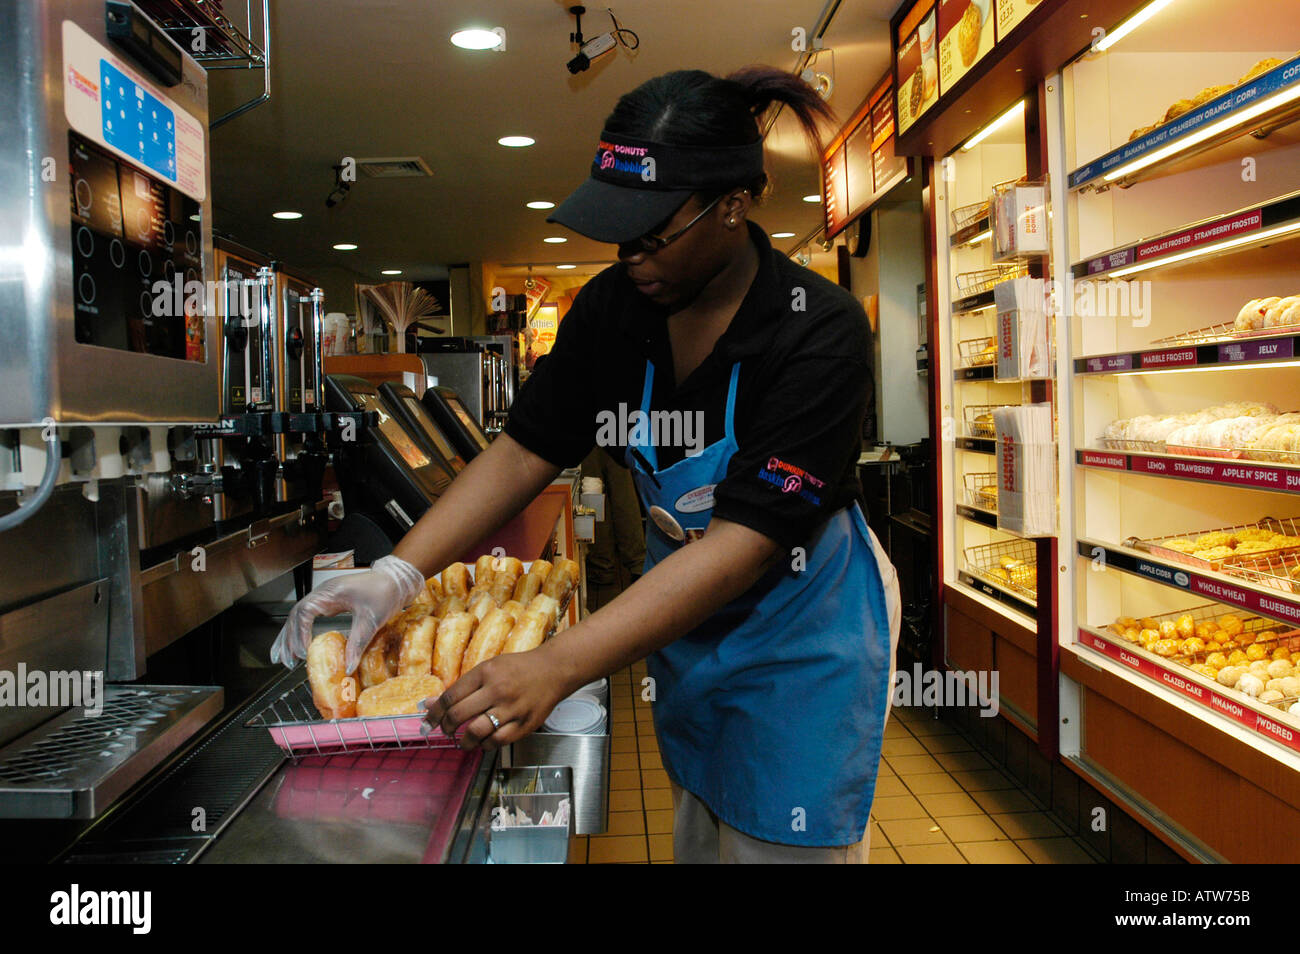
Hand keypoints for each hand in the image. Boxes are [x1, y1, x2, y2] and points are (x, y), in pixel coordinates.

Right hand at [270, 555, 425, 671]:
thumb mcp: (371, 619)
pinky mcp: (330, 604)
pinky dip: (298, 632)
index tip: (302, 652)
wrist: (396, 580)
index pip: (304, 612)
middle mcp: (323, 594)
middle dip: (289, 639)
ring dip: (289, 637)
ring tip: (281, 659)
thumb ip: (358, 642)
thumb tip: (348, 667)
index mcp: (330, 593)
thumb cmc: (385, 592)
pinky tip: (294, 646)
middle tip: (288, 662)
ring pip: (298, 617)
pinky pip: (308, 618)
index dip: (299, 633)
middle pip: (295, 615)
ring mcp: (324, 598)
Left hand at [423, 643, 568, 750]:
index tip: (428, 722)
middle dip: (446, 728)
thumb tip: (431, 703)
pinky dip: (485, 745)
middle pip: (459, 715)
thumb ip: (463, 687)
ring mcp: (511, 708)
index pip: (450, 697)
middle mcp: (497, 690)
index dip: (434, 713)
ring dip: (464, 742)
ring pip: (476, 732)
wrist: (553, 671)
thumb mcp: (489, 668)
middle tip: (446, 731)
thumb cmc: (518, 668)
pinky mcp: (524, 724)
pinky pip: (497, 741)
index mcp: (486, 673)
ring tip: (463, 742)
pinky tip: (483, 742)